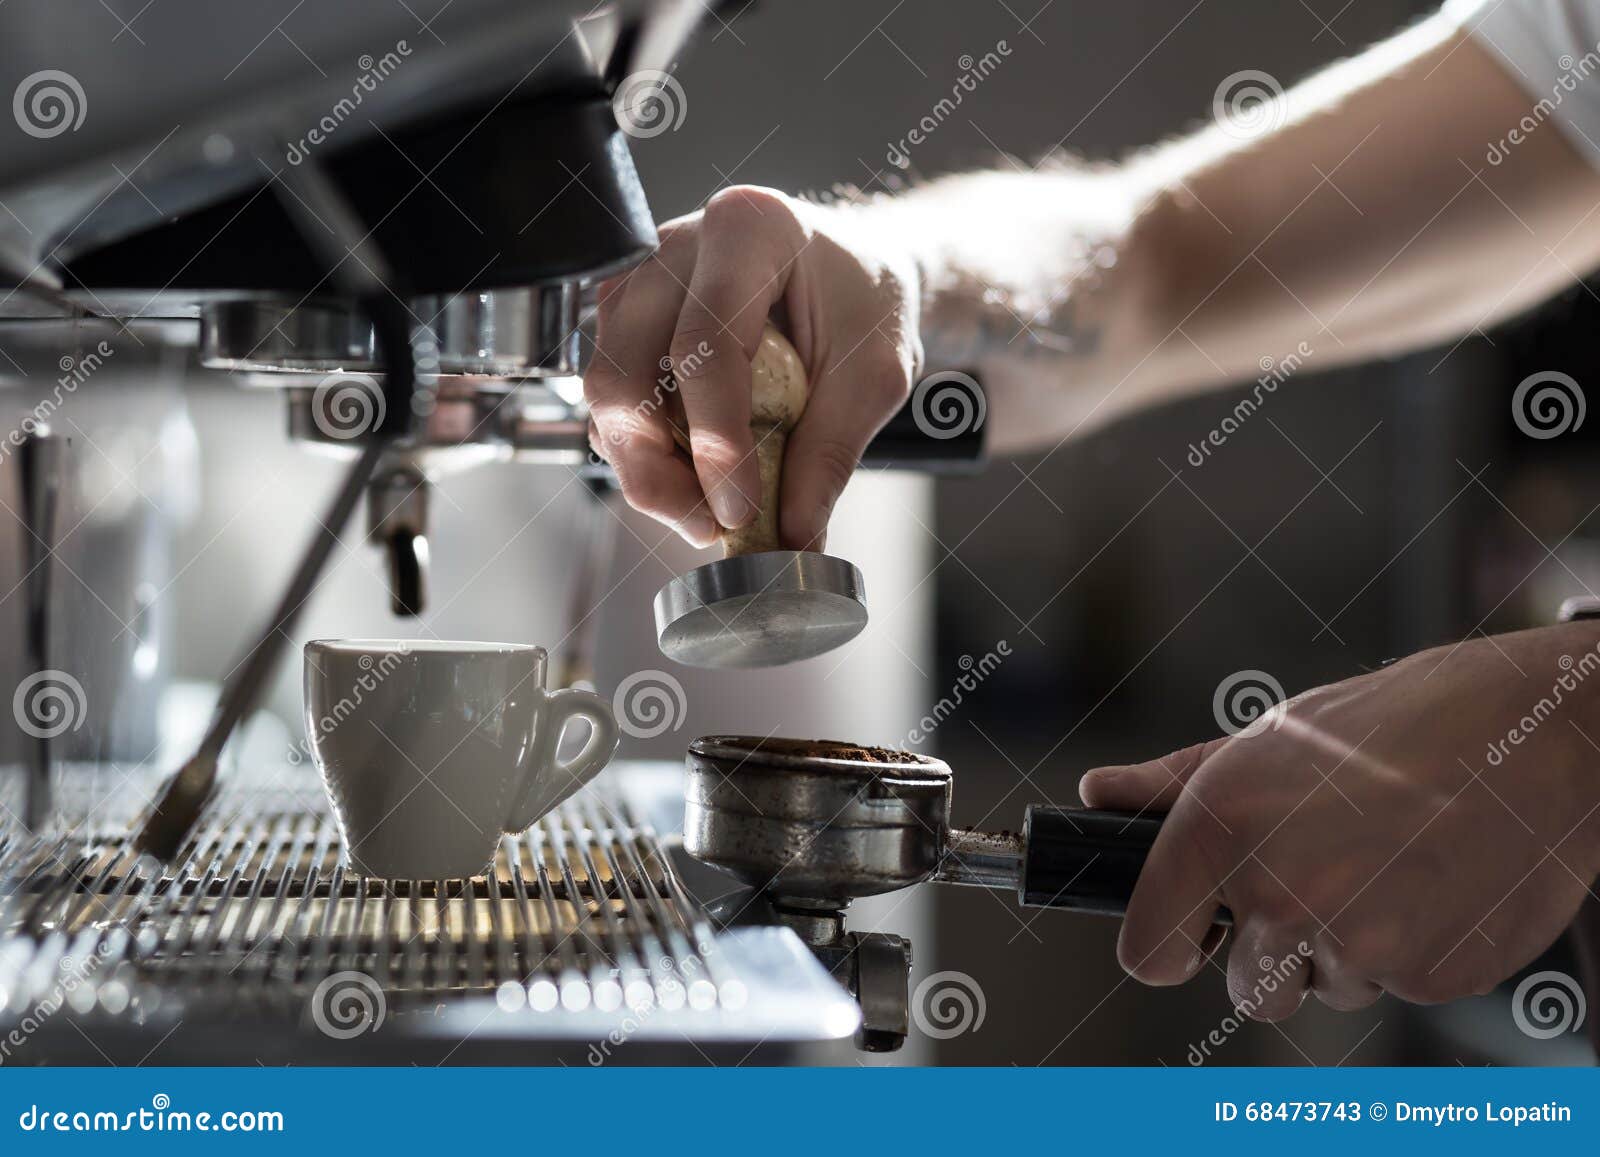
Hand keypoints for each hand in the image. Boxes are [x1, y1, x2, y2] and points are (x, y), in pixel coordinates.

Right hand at [584, 186, 920, 548]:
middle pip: (625, 373)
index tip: (738, 512)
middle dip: (655, 469)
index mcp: (746, 229)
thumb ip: (830, 453)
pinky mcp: (631, 321)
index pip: (704, 347)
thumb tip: (794, 534)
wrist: (856, 270)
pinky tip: (695, 480)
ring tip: (708, 514)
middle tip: (709, 528)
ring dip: (645, 469)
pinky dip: (646, 453)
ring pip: (607, 393)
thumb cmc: (866, 301)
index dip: (714, 443)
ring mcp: (642, 282)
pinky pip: (617, 400)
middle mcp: (675, 248)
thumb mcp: (875, 375)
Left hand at [1080, 625, 1599, 1018]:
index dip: (1165, 948)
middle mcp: (1279, 892)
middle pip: (1246, 987)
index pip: (1147, 951)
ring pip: (1324, 986)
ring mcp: (1357, 942)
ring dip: (1346, 949)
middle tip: (1325, 878)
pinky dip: (1414, 950)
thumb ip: (1176, 784)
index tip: (1188, 936)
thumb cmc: (1396, 726)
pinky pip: (1398, 986)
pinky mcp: (1430, 974)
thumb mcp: (1269, 739)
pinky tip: (1434, 883)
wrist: (1535, 733)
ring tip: (1387, 864)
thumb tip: (1100, 794)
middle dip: (1275, 951)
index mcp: (1221, 828)